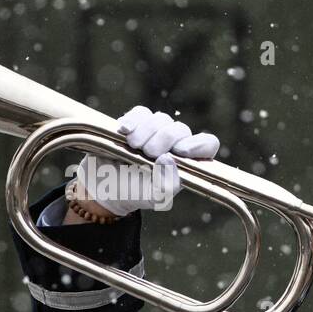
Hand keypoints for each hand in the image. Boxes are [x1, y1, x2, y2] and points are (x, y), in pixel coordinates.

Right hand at [68, 106, 220, 217]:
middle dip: (163, 140)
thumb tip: (168, 158)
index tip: (180, 152)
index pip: (207, 144)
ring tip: (132, 146)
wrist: (105, 188)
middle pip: (180, 129)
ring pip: (160, 119)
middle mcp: (174, 144)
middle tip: (147, 153)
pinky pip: (140, 113)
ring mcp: (155, 131)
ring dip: (145, 132)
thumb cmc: (135, 194)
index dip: (198, 145)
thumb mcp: (154, 198)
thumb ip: (168, 185)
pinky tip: (124, 132)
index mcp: (186, 162)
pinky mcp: (136, 123)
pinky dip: (132, 121)